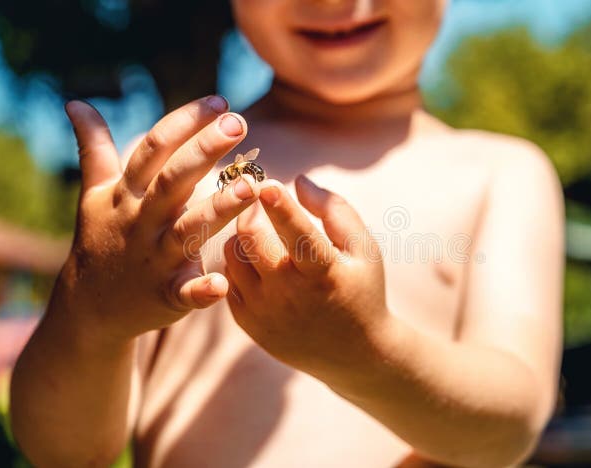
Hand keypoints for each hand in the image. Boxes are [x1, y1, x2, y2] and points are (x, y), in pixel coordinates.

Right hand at [60, 97, 258, 342]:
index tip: (219, 101)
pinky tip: (222, 283)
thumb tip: (75, 103)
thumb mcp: (95, 193)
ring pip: (188, 231)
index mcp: (127, 195)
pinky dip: (202, 290)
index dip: (184, 123)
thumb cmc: (101, 240)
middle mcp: (141, 222)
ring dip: (218, 210)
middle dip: (204, 152)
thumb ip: (94, 148)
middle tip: (238, 124)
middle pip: (173, 182)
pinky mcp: (166, 296)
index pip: (153, 150)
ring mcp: (154, 259)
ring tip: (251, 188)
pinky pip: (185, 293)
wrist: (88, 308)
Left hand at [224, 175, 394, 382]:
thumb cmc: (360, 289)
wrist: (353, 354)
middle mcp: (290, 295)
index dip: (282, 208)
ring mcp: (265, 312)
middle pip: (251, 239)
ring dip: (242, 234)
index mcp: (324, 274)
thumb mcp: (364, 250)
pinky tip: (256, 260)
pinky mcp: (248, 323)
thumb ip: (336, 210)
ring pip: (232, 256)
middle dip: (251, 209)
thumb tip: (298, 181)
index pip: (299, 235)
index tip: (267, 182)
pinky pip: (227, 279)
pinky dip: (237, 262)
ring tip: (261, 232)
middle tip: (258, 197)